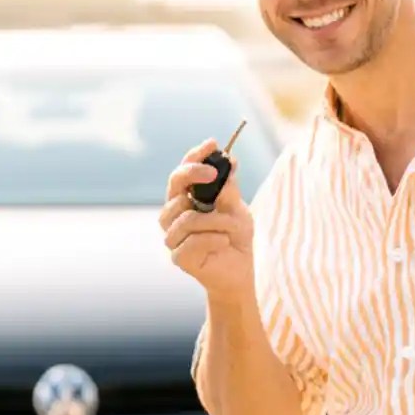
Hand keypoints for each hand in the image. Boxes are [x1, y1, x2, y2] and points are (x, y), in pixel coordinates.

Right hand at [160, 138, 254, 301]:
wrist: (240, 271)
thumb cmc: (236, 237)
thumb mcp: (237, 208)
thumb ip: (229, 189)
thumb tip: (229, 161)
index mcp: (186, 199)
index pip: (182, 172)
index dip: (194, 156)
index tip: (212, 143)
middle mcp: (174, 215)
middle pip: (174, 187)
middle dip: (194, 174)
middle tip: (215, 174)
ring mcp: (174, 236)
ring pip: (186, 218)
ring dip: (216, 220)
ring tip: (232, 227)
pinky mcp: (179, 257)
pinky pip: (192, 242)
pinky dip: (214, 239)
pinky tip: (225, 241)